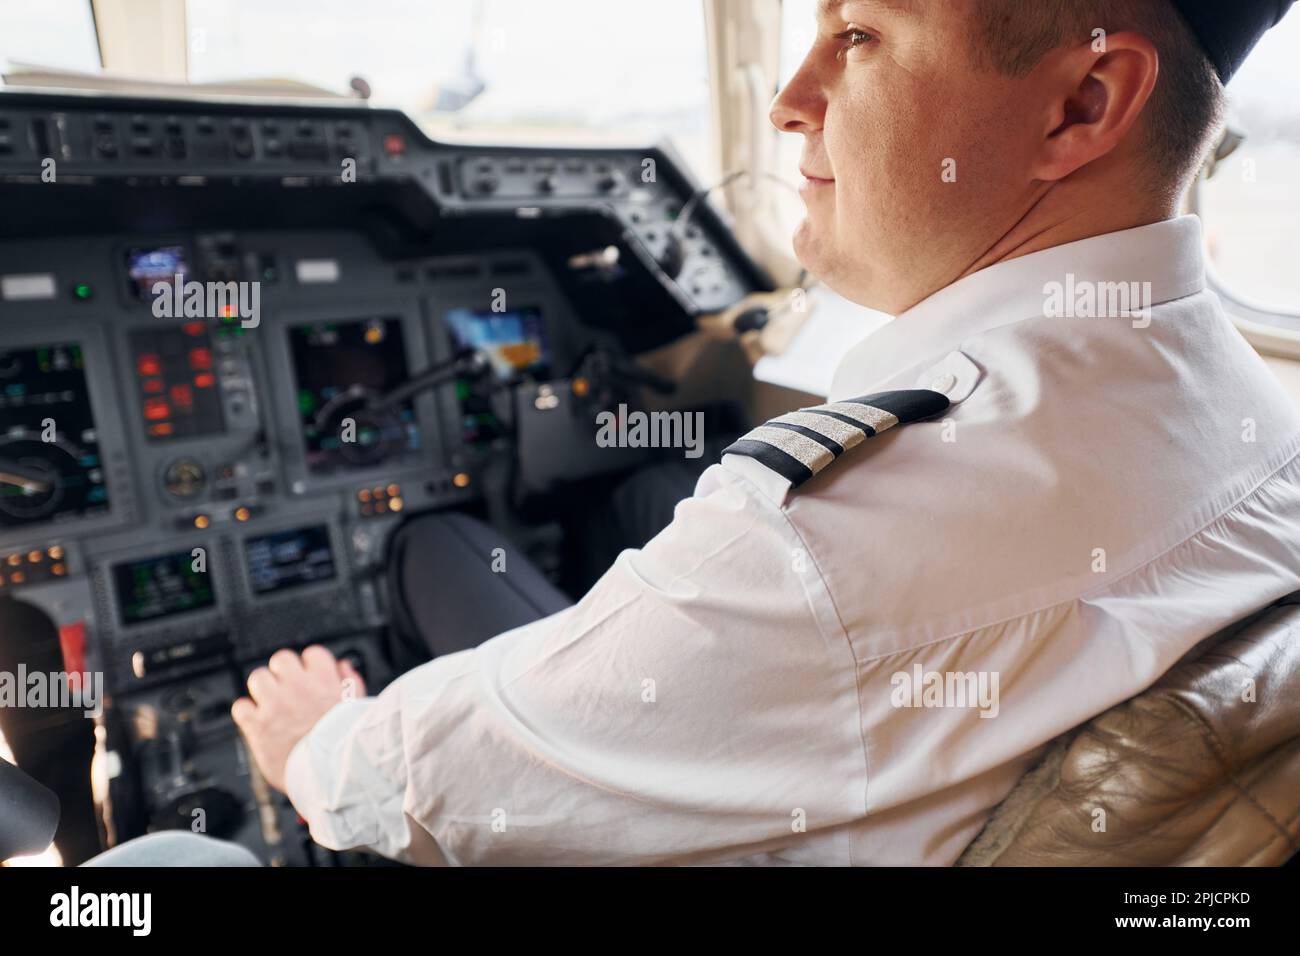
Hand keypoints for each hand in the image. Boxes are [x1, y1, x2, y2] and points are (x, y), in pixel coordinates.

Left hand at [231, 645, 365, 792]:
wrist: (333, 775)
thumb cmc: (348, 744)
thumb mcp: (358, 707)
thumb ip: (350, 682)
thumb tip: (342, 666)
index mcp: (325, 680)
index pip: (312, 654)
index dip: (311, 666)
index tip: (311, 677)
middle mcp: (298, 687)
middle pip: (281, 659)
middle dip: (284, 673)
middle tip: (288, 690)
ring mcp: (275, 705)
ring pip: (258, 678)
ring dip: (263, 689)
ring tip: (272, 704)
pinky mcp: (257, 726)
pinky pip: (241, 707)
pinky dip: (246, 713)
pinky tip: (258, 721)